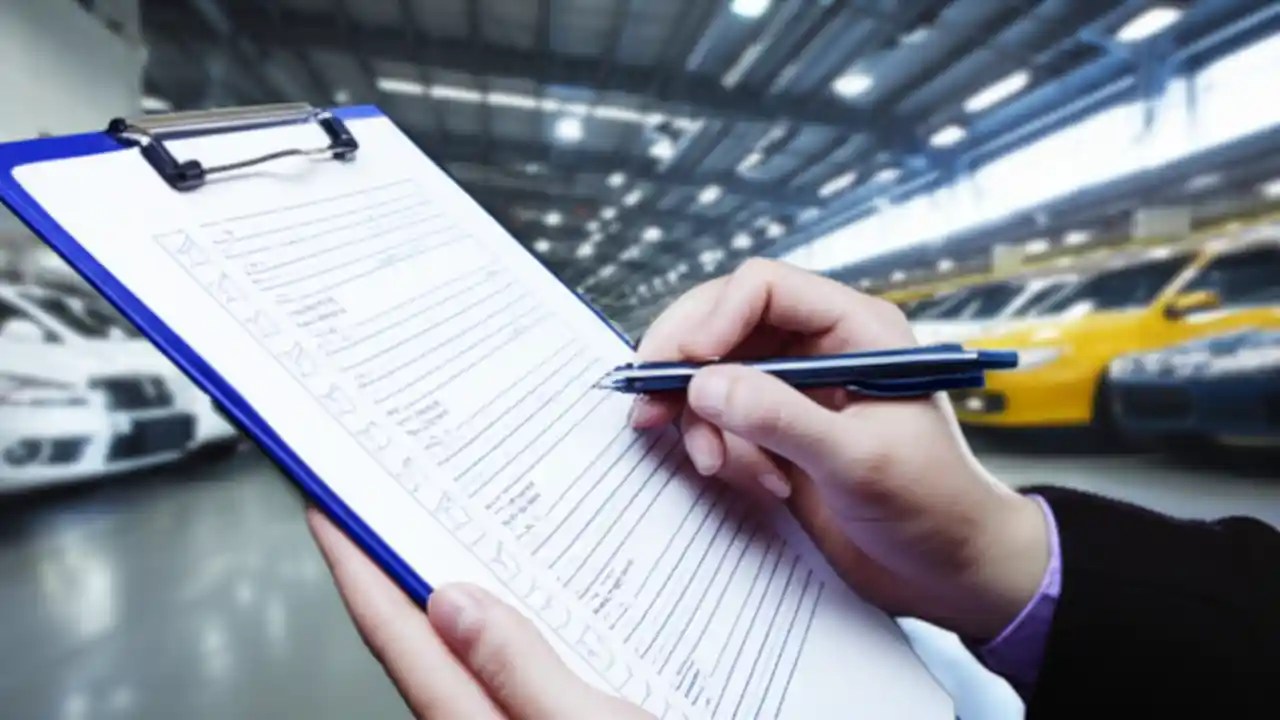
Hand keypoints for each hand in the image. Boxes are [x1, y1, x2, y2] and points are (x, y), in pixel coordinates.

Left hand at [306, 508, 651, 719]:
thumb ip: (518, 669)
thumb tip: (452, 606)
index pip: (395, 636)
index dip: (355, 568)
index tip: (327, 511)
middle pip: (414, 644)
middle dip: (391, 573)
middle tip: (377, 509)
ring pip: (454, 658)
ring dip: (442, 599)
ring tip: (433, 543)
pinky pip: (495, 672)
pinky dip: (492, 630)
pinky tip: (513, 613)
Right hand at [632, 259, 1048, 640]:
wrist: (950, 570)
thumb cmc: (932, 508)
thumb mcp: (857, 462)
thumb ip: (781, 419)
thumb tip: (704, 384)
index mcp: (856, 329)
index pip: (763, 288)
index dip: (713, 319)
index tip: (682, 369)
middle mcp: (821, 348)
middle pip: (724, 322)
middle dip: (683, 365)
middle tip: (649, 407)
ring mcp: (797, 390)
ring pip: (714, 374)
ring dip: (703, 420)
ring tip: (719, 466)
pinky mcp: (779, 431)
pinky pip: (723, 420)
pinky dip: (722, 449)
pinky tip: (761, 483)